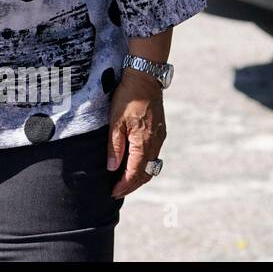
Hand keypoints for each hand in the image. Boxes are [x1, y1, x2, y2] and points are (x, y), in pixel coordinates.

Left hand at [107, 71, 165, 197]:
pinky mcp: (160, 131)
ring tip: (125, 182)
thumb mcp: (115, 121)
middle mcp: (155, 143)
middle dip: (132, 185)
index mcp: (143, 142)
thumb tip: (112, 168)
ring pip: (151, 165)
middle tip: (117, 192)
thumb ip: (114, 146)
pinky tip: (134, 163)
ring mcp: (159, 137)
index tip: (113, 193)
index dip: (124, 185)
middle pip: (146, 173)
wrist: (145, 79)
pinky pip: (154, 155)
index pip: (135, 172)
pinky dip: (144, 165)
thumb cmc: (127, 98)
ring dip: (139, 176)